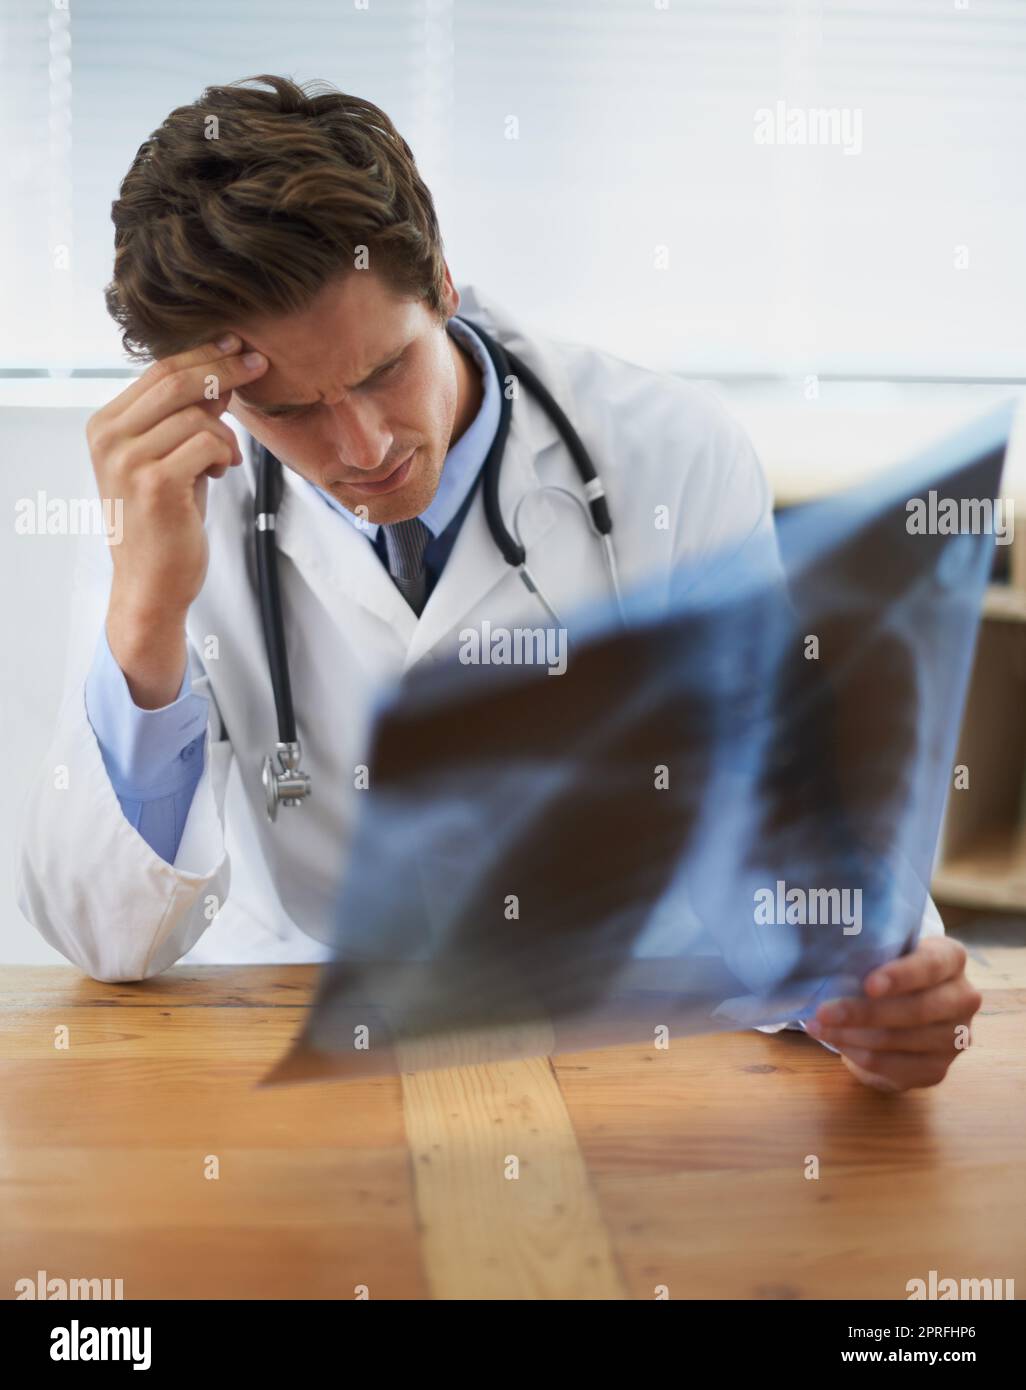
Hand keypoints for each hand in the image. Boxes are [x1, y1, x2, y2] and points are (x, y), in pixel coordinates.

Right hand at [88, 334, 267, 706]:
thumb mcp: (171, 460)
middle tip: (258, 367)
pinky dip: (225, 455)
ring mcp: (128, 459)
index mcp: (105, 426)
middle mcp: (108, 437)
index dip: (204, 354)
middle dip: (225, 369)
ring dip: (225, 435)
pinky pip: (208, 442)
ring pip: (197, 414)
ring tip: (223, 463)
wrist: (151, 585)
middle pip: (177, 380)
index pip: (158, 371)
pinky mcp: (156, 482)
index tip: (239, 348)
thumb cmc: (164, 523)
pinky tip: (220, 474)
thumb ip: (186, 418)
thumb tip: (222, 374)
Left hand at [804, 936, 981, 1091]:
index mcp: (952, 959)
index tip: (868, 984)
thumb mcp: (886, 951)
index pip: (931, 965)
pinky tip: (836, 1043)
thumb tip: (827, 956)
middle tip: (824, 1011)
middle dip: (864, 1012)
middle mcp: (963, 998)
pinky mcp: (938, 1069)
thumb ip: (871, 952)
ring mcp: (955, 1038)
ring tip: (818, 1026)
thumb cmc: (888, 969)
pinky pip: (893, 1066)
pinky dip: (859, 1054)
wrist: (904, 1008)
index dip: (901, 976)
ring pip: (900, 1040)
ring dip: (852, 1035)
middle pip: (916, 1010)